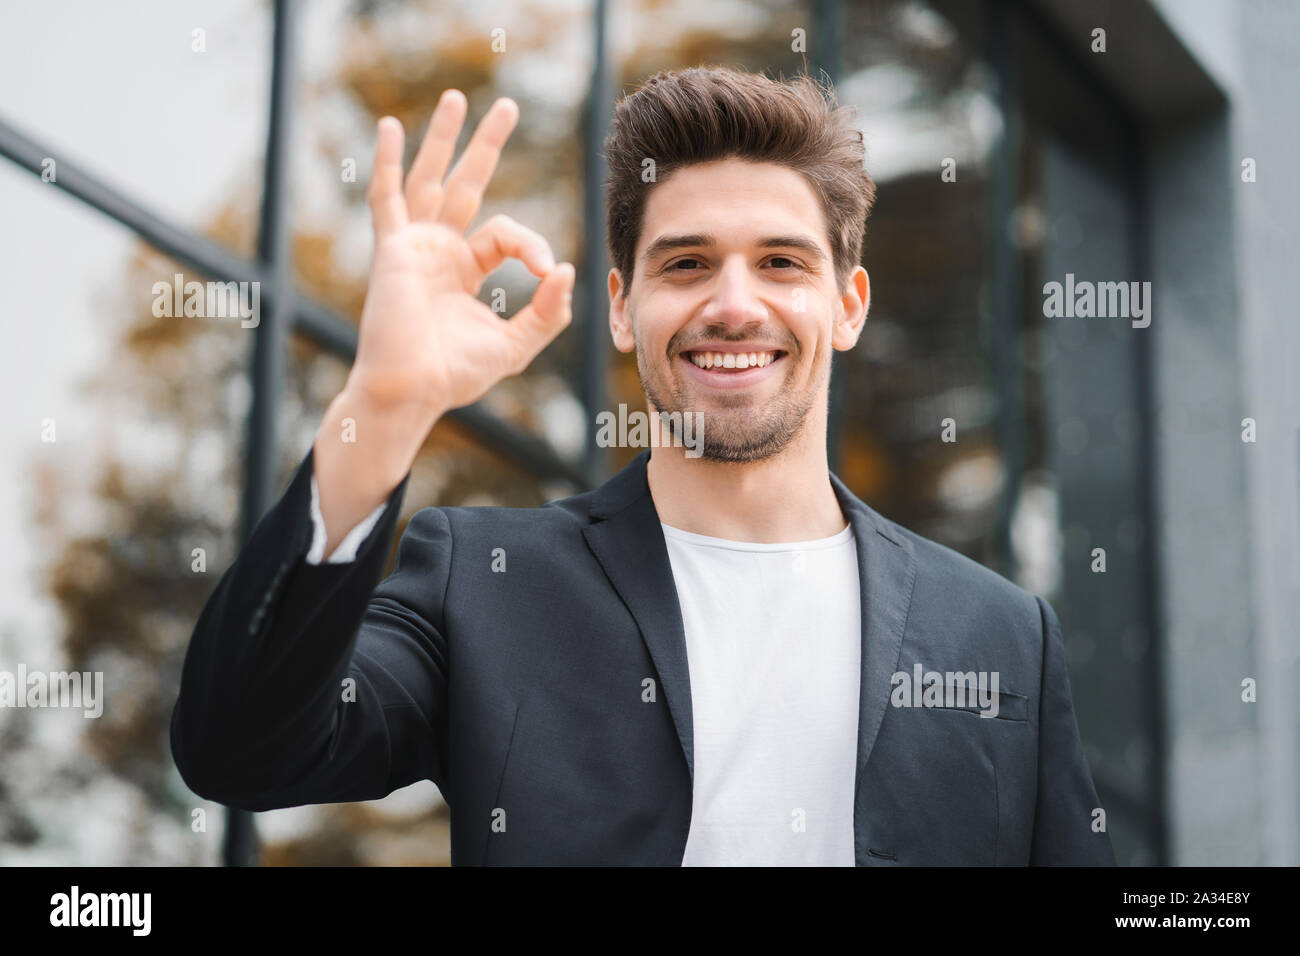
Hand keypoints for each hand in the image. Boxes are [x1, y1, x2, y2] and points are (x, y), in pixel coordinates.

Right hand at [347, 90, 575, 419]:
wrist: (412, 391)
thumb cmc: (455, 374)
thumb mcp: (516, 344)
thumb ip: (546, 312)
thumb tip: (567, 270)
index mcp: (464, 269)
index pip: (504, 234)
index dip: (532, 245)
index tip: (546, 271)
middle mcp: (439, 251)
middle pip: (466, 184)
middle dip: (486, 145)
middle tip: (509, 107)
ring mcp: (414, 246)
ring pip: (430, 179)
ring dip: (443, 138)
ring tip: (456, 97)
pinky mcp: (394, 249)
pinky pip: (387, 198)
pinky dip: (386, 162)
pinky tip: (389, 127)